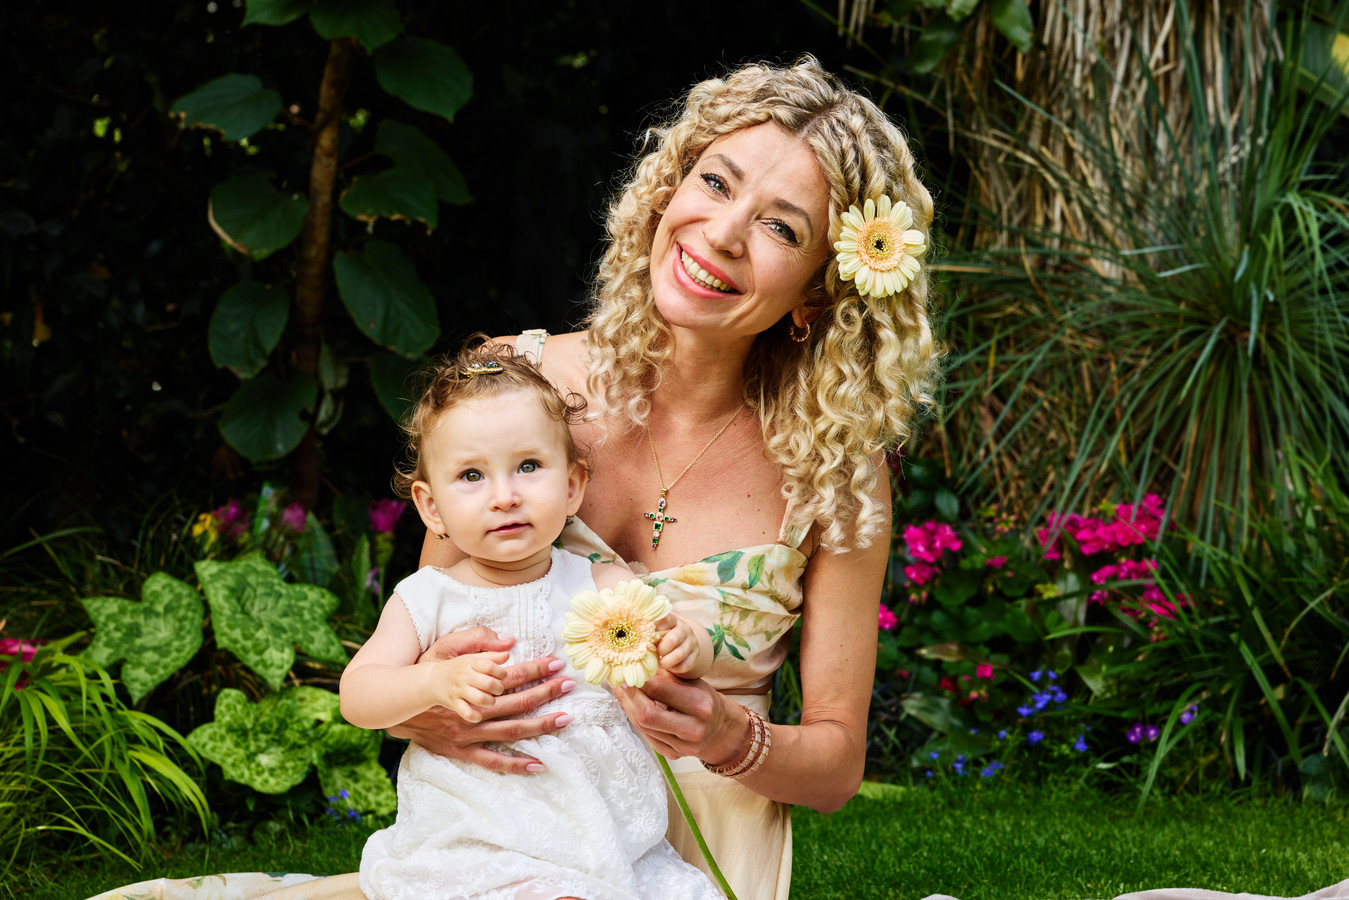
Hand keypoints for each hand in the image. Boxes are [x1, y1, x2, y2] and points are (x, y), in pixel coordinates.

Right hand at [387, 626, 575, 773]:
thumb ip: (475, 642)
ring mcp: (468, 734)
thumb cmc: (425, 673)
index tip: (557, 662)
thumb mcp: (443, 649)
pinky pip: (492, 761)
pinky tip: (538, 764)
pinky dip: (515, 764)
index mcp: (470, 684)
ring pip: (510, 731)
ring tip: (565, 718)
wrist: (397, 705)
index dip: (535, 668)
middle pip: (517, 703)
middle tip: (569, 684)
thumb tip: (508, 644)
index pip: (510, 676)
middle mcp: (473, 711)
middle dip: (546, 692)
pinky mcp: (462, 751)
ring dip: (540, 725)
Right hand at [429, 652, 507, 722]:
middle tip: (498, 689)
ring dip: (490, 701)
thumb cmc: (457, 668)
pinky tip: (479, 714)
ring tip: (490, 700)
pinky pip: (466, 712)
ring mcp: (458, 690)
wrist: (431, 680)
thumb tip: (507, 655)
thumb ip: (490, 657)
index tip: (502, 676)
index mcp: (470, 663)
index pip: (489, 666)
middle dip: (498, 688)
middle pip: (488, 683)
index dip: (500, 672)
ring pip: (479, 698)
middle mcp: (464, 676)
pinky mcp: (453, 704)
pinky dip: (475, 715)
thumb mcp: (472, 658)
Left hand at [614, 669, 748, 764]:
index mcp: (699, 704)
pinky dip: (636, 719)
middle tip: (620, 682)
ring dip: (628, 707)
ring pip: (643, 727)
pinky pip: (647, 736)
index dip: (639, 680)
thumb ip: (667, 676)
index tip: (628, 669)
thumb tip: (638, 665)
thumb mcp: (693, 682)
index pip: (659, 690)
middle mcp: (692, 728)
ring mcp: (682, 745)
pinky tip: (631, 706)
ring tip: (622, 691)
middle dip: (629, 697)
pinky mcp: (673, 754)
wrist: (722, 730)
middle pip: (647, 714)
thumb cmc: (705, 700)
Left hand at [654, 612, 701, 676]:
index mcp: (673, 620)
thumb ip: (649, 630)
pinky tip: (670, 666)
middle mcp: (684, 629)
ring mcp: (691, 642)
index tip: (649, 634)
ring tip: (661, 662)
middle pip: (673, 638)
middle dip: (661, 649)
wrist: (683, 642)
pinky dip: (675, 668)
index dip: (657, 626)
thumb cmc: (664, 636)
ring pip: (679, 654)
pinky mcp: (696, 655)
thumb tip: (631, 635)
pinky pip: (685, 665)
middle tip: (656, 652)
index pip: (667, 619)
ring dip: (667, 661)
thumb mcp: (659, 629)